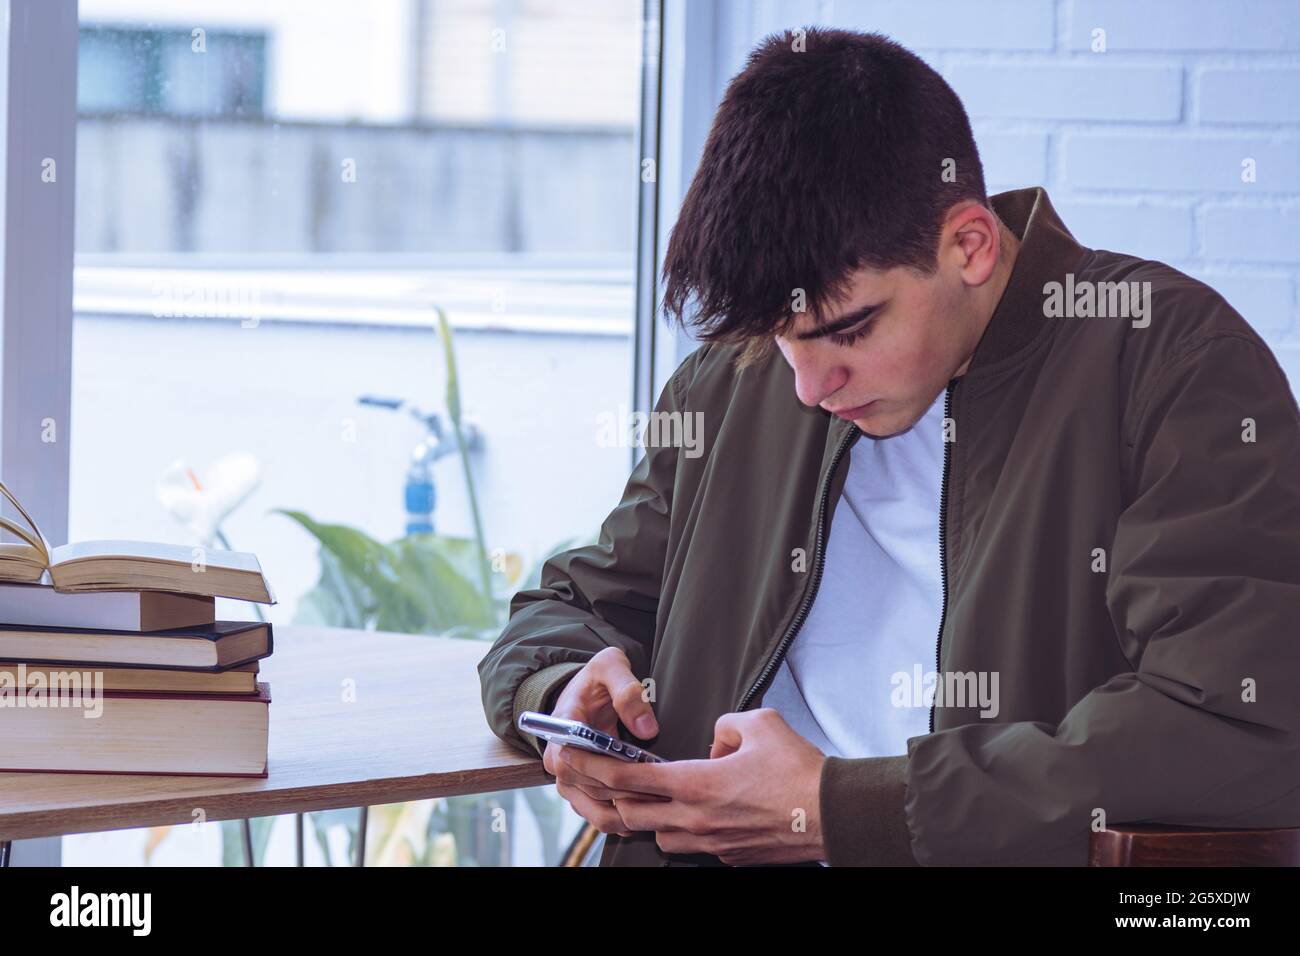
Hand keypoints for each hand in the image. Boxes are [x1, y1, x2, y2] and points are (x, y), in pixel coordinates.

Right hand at [543, 647, 667, 837]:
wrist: (586, 694)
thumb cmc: (597, 679)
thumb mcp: (610, 667)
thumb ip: (627, 690)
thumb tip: (646, 729)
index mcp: (561, 729)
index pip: (576, 762)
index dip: (611, 772)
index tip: (644, 771)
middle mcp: (559, 761)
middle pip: (593, 790)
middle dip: (629, 793)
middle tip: (666, 792)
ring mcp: (569, 781)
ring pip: (598, 811)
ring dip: (630, 813)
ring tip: (663, 804)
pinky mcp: (581, 793)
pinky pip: (602, 817)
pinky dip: (626, 819)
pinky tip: (652, 812)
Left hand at [560, 708, 827, 864]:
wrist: (833, 814)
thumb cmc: (800, 770)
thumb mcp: (759, 723)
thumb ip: (725, 724)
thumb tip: (715, 741)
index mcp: (696, 784)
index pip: (628, 778)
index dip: (594, 766)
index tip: (572, 755)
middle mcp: (695, 819)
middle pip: (630, 813)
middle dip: (605, 794)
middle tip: (592, 777)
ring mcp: (711, 842)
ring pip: (656, 835)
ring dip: (643, 816)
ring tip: (639, 797)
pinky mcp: (728, 856)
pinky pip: (688, 845)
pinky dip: (678, 829)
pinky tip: (688, 812)